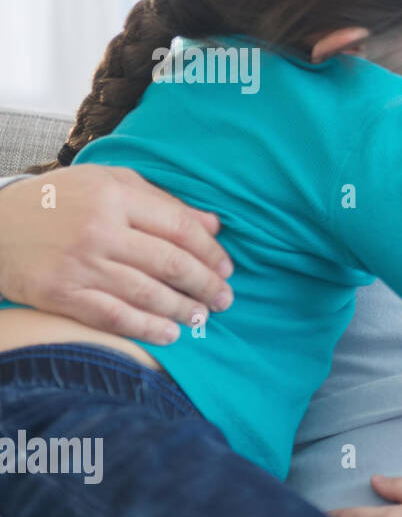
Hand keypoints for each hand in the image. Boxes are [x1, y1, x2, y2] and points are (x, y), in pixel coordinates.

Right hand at [0, 165, 232, 343]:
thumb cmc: (60, 202)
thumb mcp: (108, 183)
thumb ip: (162, 201)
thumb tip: (214, 225)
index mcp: (115, 195)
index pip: (180, 227)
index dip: (210, 252)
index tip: (227, 268)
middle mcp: (100, 229)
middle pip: (170, 263)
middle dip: (205, 284)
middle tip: (225, 299)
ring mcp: (80, 264)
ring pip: (147, 293)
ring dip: (182, 309)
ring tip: (202, 317)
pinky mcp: (61, 293)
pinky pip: (114, 316)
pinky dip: (147, 328)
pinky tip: (170, 333)